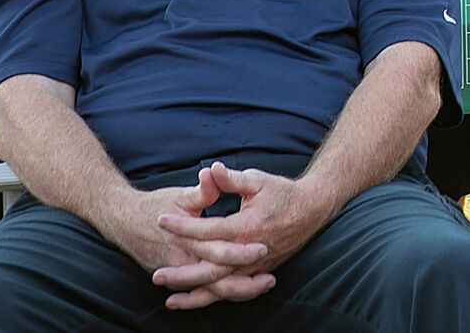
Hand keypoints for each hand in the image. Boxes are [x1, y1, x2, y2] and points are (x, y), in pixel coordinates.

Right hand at [103, 179, 274, 309]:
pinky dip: (220, 293)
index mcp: (186, 239)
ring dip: (237, 291)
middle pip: (216, 279)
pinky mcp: (176, 276)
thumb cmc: (155, 206)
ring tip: (263, 286)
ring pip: (210, 290)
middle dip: (244, 282)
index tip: (264, 247)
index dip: (241, 252)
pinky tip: (241, 291)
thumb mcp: (181, 195)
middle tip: (270, 278)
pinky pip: (201, 291)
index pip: (217, 250)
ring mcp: (177, 272)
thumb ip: (203, 189)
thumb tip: (215, 172)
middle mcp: (181, 260)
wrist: (123, 221)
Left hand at [152, 163, 332, 307]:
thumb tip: (210, 169)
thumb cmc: (283, 193)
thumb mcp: (257, 180)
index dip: (183, 225)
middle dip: (182, 273)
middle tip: (156, 274)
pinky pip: (232, 290)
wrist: (313, 209)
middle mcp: (249, 251)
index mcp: (247, 226)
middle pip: (210, 268)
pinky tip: (193, 301)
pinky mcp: (258, 272)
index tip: (161, 221)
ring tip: (168, 298)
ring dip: (194, 293)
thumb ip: (231, 179)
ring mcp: (255, 265)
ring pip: (220, 286)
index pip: (208, 229)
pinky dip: (212, 298)